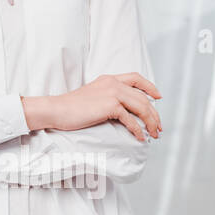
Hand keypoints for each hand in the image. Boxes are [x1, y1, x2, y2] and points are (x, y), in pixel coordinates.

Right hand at [35, 73, 162, 139]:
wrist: (57, 109)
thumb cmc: (71, 107)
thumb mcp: (93, 95)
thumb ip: (108, 96)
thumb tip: (124, 110)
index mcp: (109, 79)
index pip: (136, 78)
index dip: (150, 87)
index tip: (157, 97)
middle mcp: (113, 83)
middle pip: (143, 98)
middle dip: (154, 114)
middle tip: (158, 127)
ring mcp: (112, 93)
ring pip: (141, 107)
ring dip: (150, 123)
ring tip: (153, 134)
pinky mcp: (110, 106)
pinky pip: (131, 120)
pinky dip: (138, 130)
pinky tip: (139, 137)